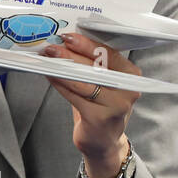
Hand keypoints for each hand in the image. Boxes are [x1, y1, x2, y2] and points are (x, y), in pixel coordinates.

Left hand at [43, 33, 141, 172]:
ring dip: (62, 68)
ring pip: (83, 80)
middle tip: (51, 47)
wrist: (103, 141)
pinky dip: (60, 84)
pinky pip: (75, 96)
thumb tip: (65, 43)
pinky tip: (50, 76)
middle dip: (70, 54)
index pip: (109, 54)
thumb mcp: (103, 83)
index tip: (67, 36)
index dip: (86, 44)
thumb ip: (92, 65)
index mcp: (131, 76)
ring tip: (46, 60)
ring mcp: (116, 105)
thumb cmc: (100, 107)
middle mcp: (128, 89)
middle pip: (95, 66)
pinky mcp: (100, 118)